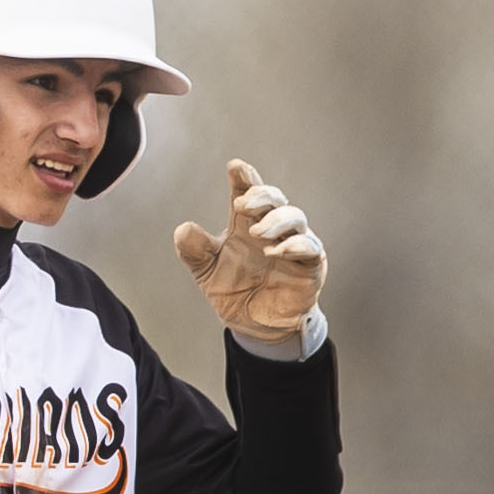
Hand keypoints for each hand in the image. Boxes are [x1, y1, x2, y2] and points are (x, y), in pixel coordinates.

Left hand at [173, 158, 325, 343]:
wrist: (255, 327)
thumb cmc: (235, 292)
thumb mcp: (208, 274)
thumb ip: (196, 252)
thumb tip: (182, 230)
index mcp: (246, 224)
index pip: (247, 194)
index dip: (244, 179)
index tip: (234, 167)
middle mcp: (273, 228)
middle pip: (274, 199)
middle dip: (260, 196)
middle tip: (242, 204)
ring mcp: (295, 244)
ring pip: (295, 218)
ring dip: (276, 220)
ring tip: (256, 232)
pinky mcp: (311, 265)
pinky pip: (310, 247)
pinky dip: (294, 245)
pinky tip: (275, 251)